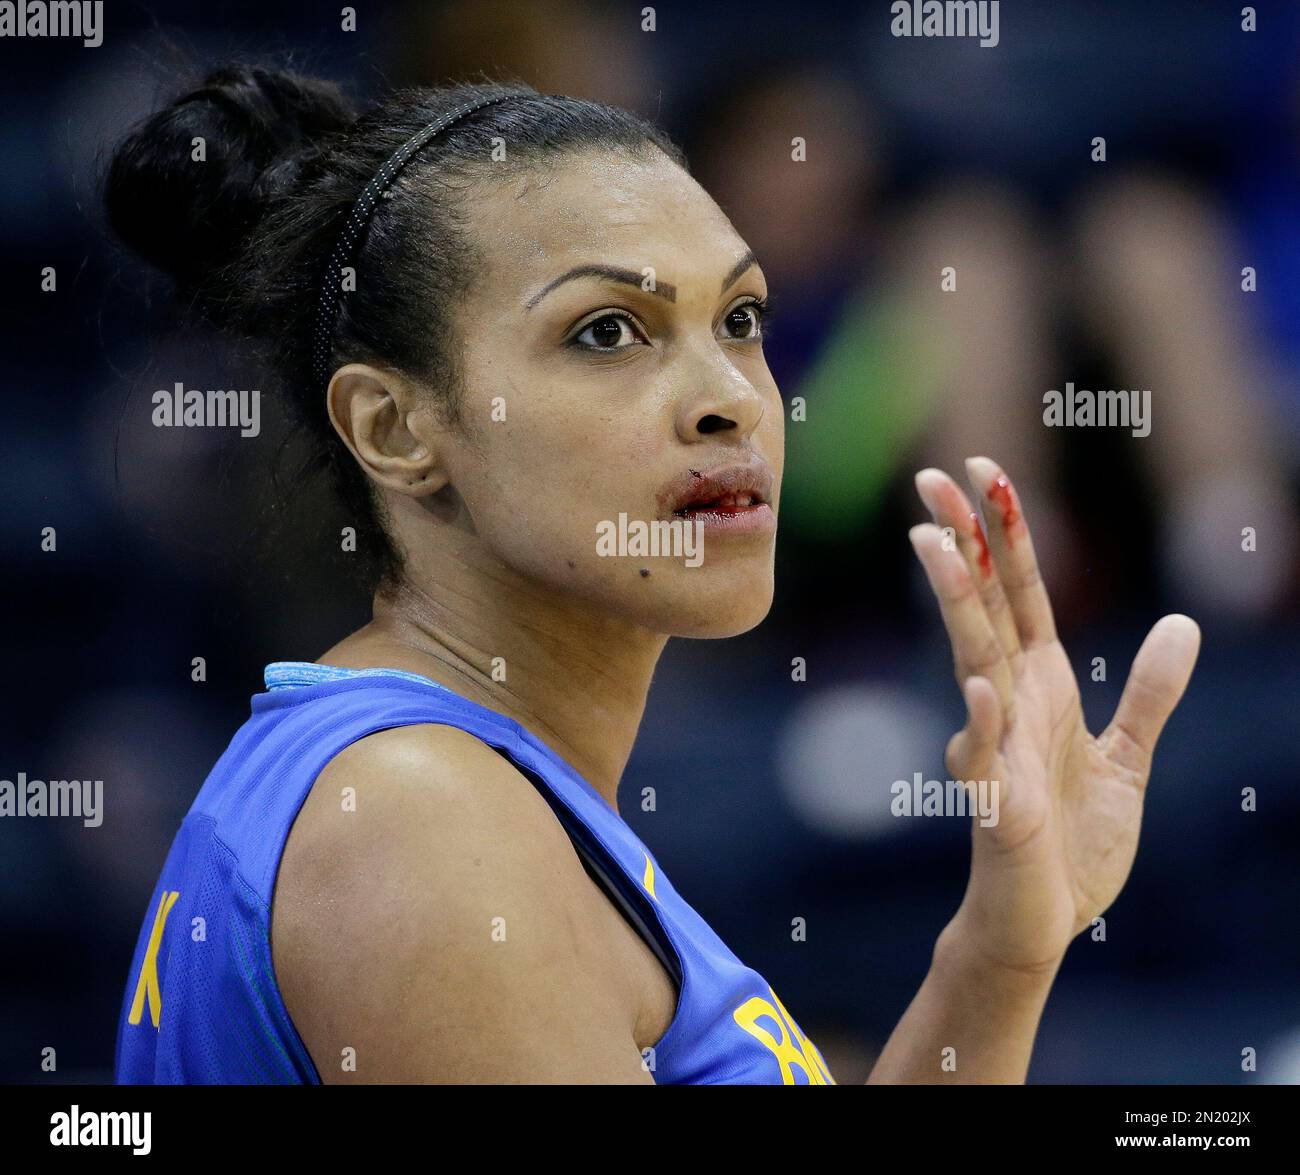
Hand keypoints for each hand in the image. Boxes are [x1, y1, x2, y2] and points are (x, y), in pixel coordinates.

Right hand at [909, 457, 1200, 974]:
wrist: (1042, 919)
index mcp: (1042, 686)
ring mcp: (998, 747)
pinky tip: (984, 688)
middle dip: (962, 541)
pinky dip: (985, 723)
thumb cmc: (1073, 843)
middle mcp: (1012, 703)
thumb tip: (1184, 623)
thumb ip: (1151, 694)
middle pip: (984, 608)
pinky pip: (986, 757)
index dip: (1007, 533)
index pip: (1019, 593)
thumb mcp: (1128, 759)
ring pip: (973, 662)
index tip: (982, 472)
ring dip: (957, 604)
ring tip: (936, 546)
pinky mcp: (998, 803)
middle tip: (931, 478)